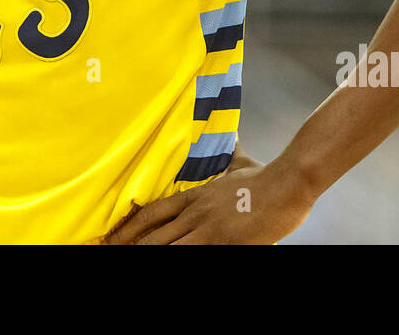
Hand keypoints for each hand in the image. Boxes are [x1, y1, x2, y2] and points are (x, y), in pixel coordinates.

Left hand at [102, 147, 314, 244]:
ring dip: (151, 253)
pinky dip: (181, 258)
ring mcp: (209, 230)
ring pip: (168, 248)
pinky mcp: (224, 243)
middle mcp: (196, 214)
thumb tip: (230, 137)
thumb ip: (230, 154)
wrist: (288, 183)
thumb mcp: (242, 163)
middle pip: (154, 235)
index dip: (130, 226)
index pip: (153, 212)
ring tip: (129, 258)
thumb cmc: (266, 176)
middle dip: (131, 245)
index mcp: (196, 197)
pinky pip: (195, 255)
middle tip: (110, 250)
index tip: (112, 235)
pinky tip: (170, 263)